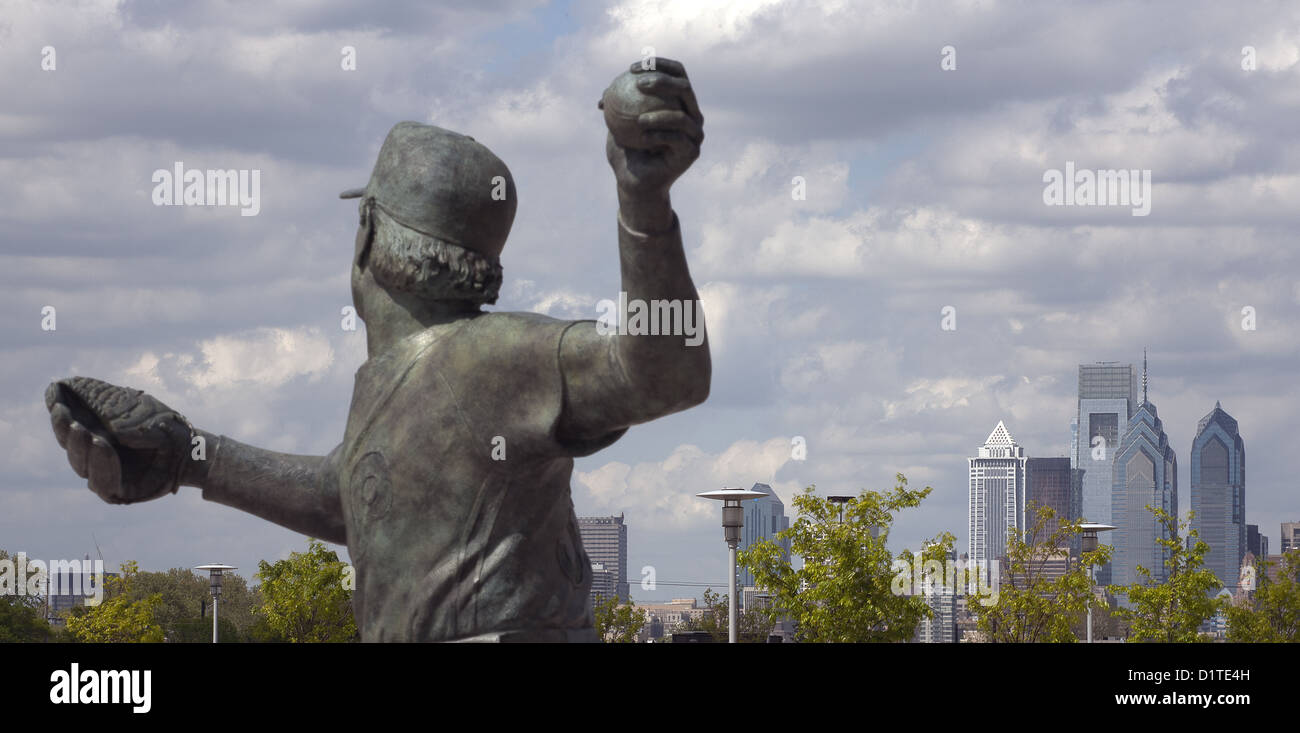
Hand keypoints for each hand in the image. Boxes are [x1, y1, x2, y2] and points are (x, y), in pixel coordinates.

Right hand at [45, 377, 195, 503]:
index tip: (54, 391)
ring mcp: (103, 473)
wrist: (191, 450)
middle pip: (69, 443)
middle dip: (64, 427)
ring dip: (82, 447)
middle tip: (63, 412)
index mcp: (93, 429)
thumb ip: (104, 400)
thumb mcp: (134, 408)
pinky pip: (102, 483)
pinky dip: (102, 464)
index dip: (58, 406)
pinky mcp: (116, 492)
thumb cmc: (163, 427)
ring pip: (81, 464)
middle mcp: (93, 452)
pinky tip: (101, 445)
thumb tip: (70, 383)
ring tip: (86, 433)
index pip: (68, 420)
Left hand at [601, 58, 703, 198]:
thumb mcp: (617, 123)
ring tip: (638, 120)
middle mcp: (692, 115)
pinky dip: (658, 136)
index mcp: (679, 102)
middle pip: (684, 87)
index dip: (657, 64)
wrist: (634, 181)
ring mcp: (695, 134)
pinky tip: (641, 137)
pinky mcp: (692, 152)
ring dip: (658, 116)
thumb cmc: (626, 151)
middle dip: (662, 81)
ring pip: (681, 116)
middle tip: (638, 84)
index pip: (676, 73)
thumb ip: (617, 104)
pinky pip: (676, 139)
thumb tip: (605, 91)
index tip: (631, 69)